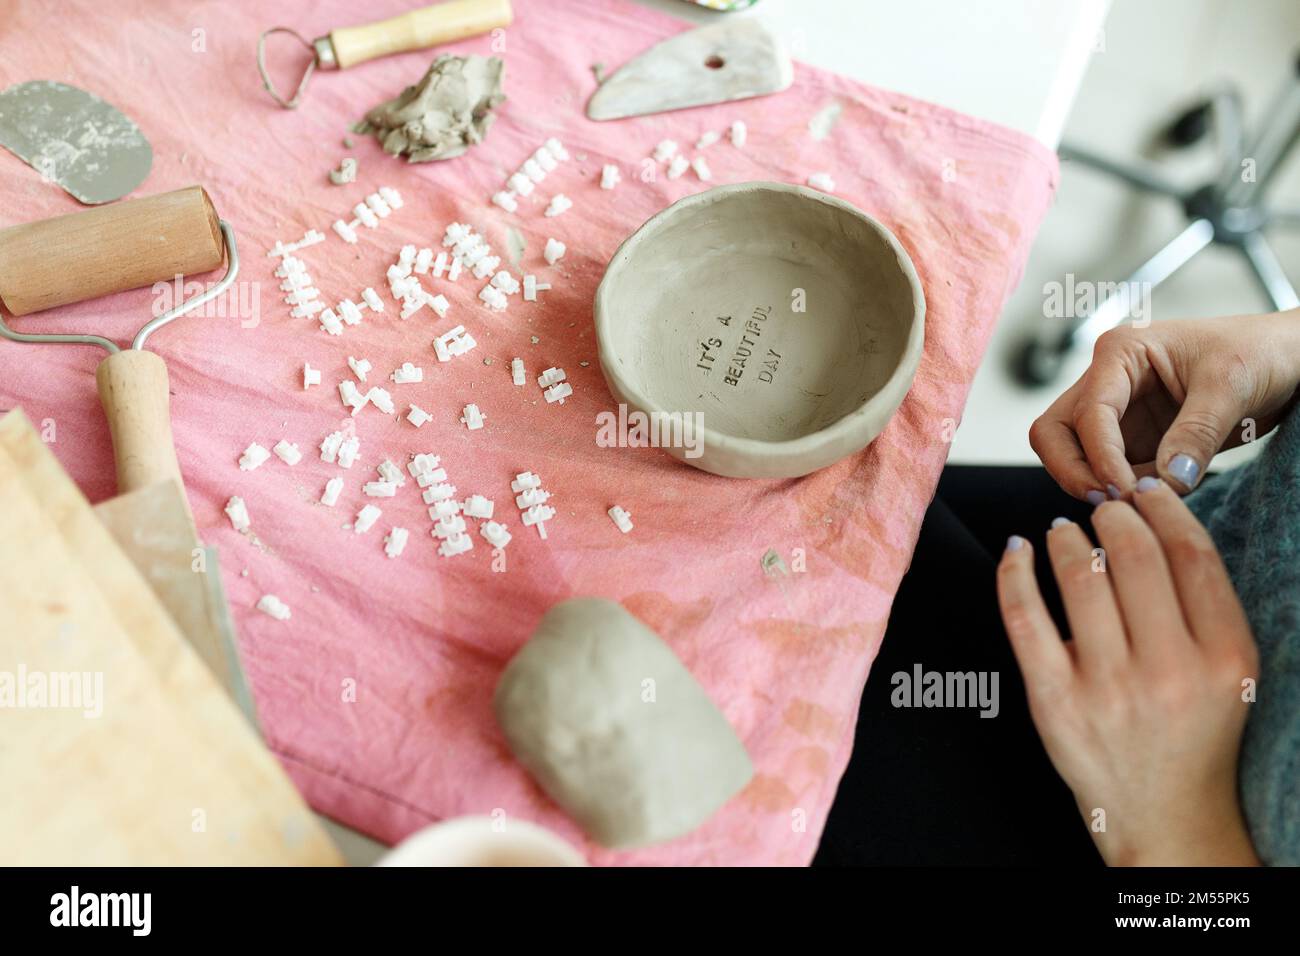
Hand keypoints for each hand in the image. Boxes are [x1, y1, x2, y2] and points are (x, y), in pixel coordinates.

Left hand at [996, 478, 1259, 865]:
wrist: (1163, 814)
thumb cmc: (1193, 732)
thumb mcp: (1229, 673)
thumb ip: (1204, 606)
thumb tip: (1156, 522)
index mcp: (1224, 657)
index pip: (1191, 555)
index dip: (1165, 509)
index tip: (1145, 491)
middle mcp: (1169, 671)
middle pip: (1134, 556)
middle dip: (1113, 514)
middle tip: (1102, 505)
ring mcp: (1107, 687)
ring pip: (1078, 576)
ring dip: (1066, 537)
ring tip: (1063, 529)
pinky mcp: (1054, 701)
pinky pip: (1024, 616)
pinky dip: (1014, 572)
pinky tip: (1017, 551)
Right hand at [1030, 310, 1299, 497]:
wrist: (1290, 359)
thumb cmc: (1260, 351)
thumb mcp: (1232, 385)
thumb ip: (1196, 433)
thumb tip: (1166, 482)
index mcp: (1120, 353)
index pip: (1088, 413)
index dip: (1100, 456)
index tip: (1124, 491)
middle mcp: (1106, 381)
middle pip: (1053, 433)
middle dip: (1073, 471)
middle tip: (1110, 502)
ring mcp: (1116, 413)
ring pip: (1069, 455)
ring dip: (1093, 484)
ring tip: (1138, 504)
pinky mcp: (1133, 441)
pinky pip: (1108, 473)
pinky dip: (1121, 491)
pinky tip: (1153, 500)